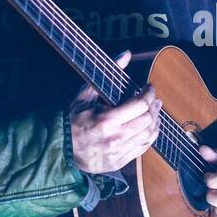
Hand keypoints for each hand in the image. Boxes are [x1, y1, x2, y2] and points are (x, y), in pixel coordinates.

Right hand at [70, 50, 162, 173]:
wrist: (60, 147)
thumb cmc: (73, 118)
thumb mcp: (86, 93)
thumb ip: (109, 73)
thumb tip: (127, 53)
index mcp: (107, 120)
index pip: (140, 105)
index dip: (149, 94)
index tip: (149, 88)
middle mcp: (115, 138)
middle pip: (148, 120)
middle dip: (154, 107)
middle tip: (154, 100)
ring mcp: (118, 152)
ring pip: (148, 136)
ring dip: (155, 122)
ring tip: (154, 112)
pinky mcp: (119, 162)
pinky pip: (142, 148)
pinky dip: (149, 136)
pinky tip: (148, 128)